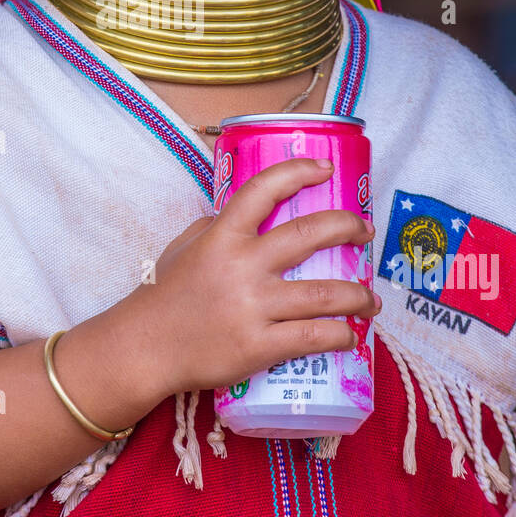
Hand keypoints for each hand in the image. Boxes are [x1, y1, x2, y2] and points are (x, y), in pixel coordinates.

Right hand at [126, 157, 377, 396]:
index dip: (299, 172)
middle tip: (364, 232)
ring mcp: (254, 307)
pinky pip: (314, 337)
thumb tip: (250, 214)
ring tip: (370, 299)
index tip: (325, 168)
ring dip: (359, 295)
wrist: (144, 348)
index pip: (264, 189)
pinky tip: (348, 334)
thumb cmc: (164, 296)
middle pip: (311, 234)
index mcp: (223, 235)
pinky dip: (340, 334)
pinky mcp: (260, 346)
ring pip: (326, 293)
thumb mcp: (183, 247)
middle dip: (348, 227)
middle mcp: (243, 265)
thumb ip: (216, 227)